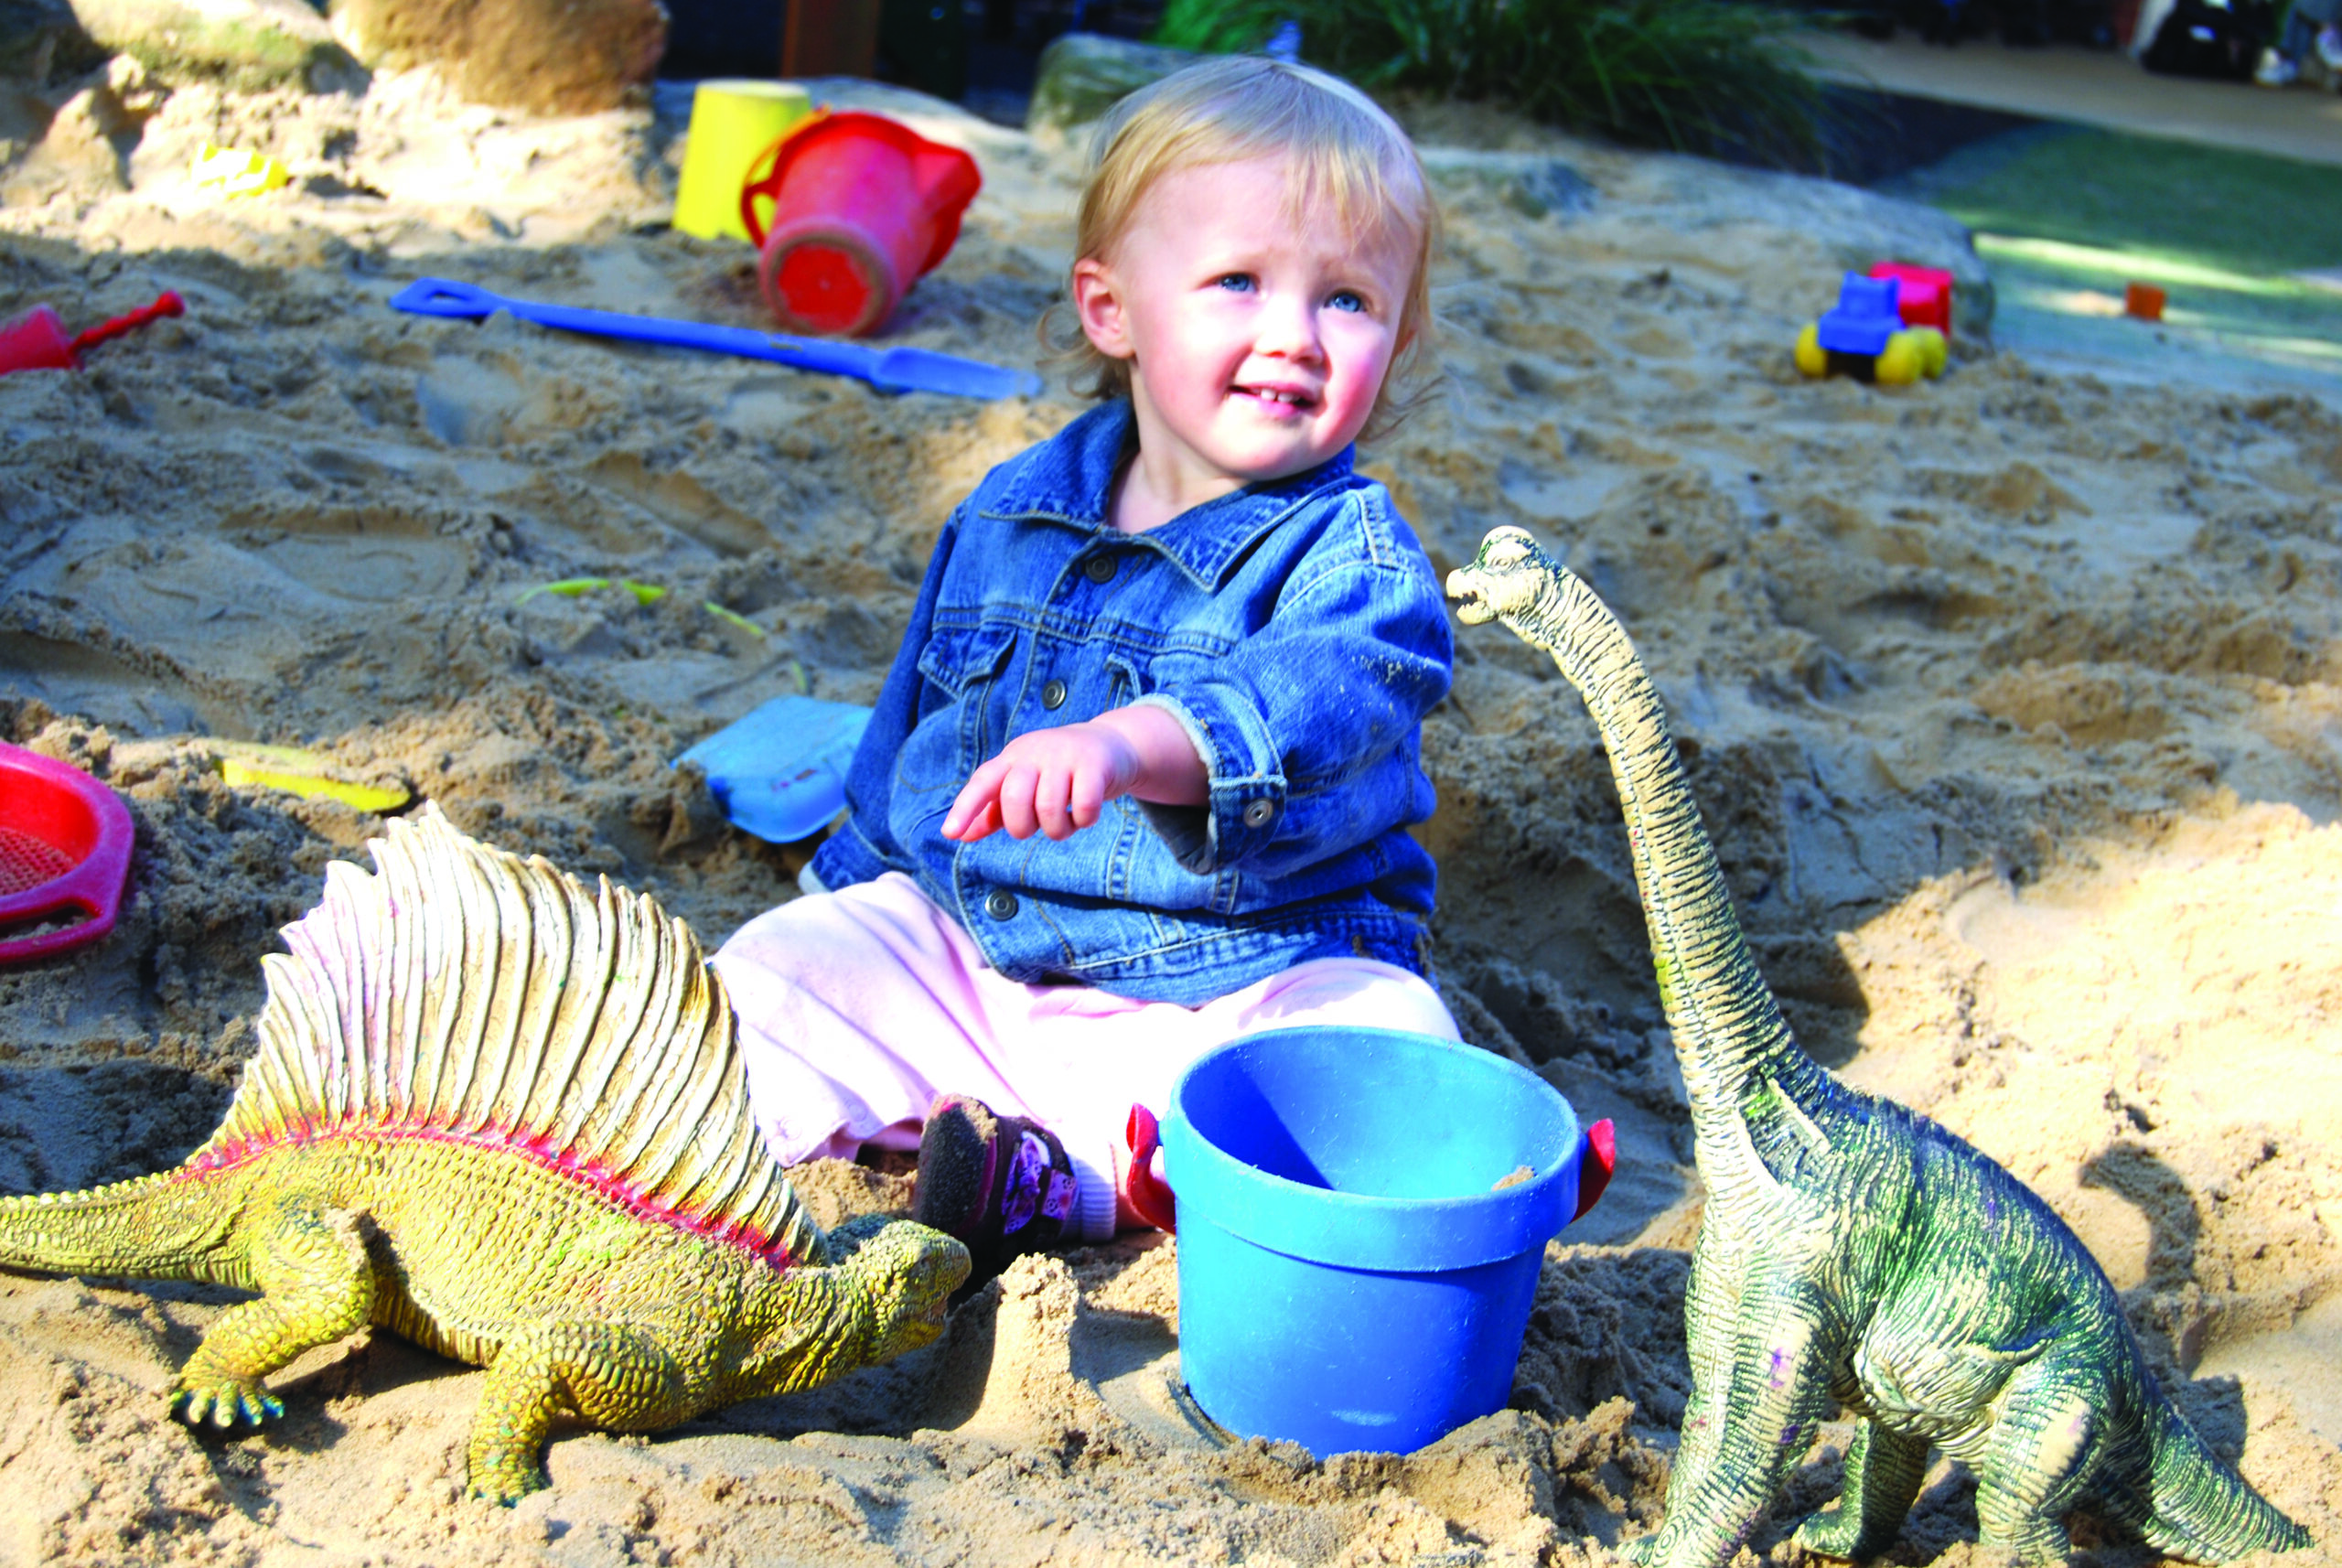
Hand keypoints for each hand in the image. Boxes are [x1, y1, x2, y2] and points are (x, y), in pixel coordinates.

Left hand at [942, 705, 1206, 843]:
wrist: (1110, 744)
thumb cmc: (1058, 771)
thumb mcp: (1024, 785)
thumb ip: (993, 811)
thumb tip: (958, 835)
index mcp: (1012, 758)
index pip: (983, 781)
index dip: (965, 808)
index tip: (950, 833)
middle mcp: (1035, 753)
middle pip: (1014, 797)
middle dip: (1022, 826)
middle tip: (1037, 826)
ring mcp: (1065, 756)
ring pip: (1049, 807)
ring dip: (1057, 829)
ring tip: (1065, 824)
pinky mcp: (1095, 765)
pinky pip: (1084, 805)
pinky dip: (1084, 820)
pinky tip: (1086, 815)